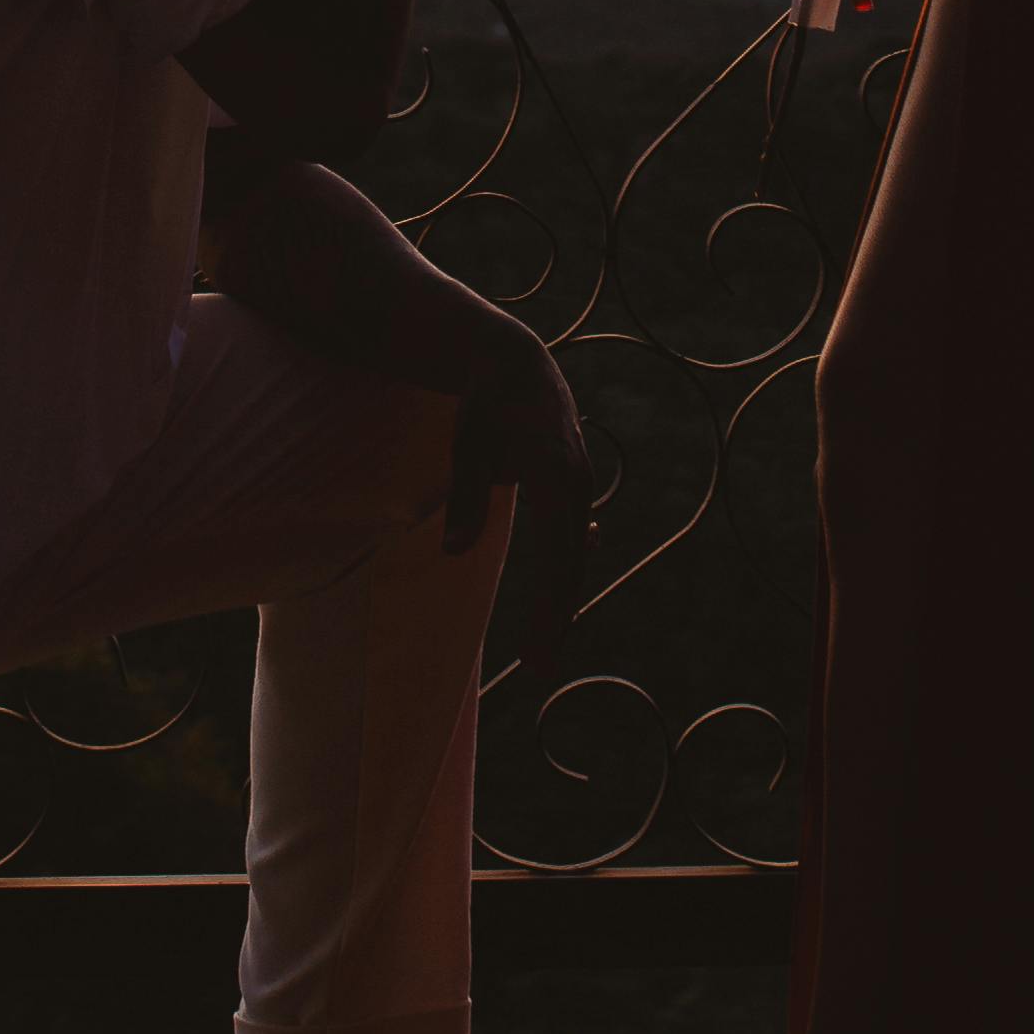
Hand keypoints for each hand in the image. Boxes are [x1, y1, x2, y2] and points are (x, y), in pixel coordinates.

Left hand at [443, 327, 595, 693]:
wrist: (515, 362)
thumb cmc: (486, 404)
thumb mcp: (468, 444)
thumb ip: (466, 497)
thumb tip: (453, 552)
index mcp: (555, 477)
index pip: (555, 560)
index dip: (547, 611)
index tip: (536, 654)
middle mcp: (577, 485)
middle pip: (570, 567)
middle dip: (555, 621)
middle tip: (539, 671)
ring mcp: (579, 484)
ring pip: (572, 556)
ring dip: (558, 603)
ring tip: (543, 649)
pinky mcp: (572, 485)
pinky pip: (569, 539)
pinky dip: (562, 573)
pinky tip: (555, 606)